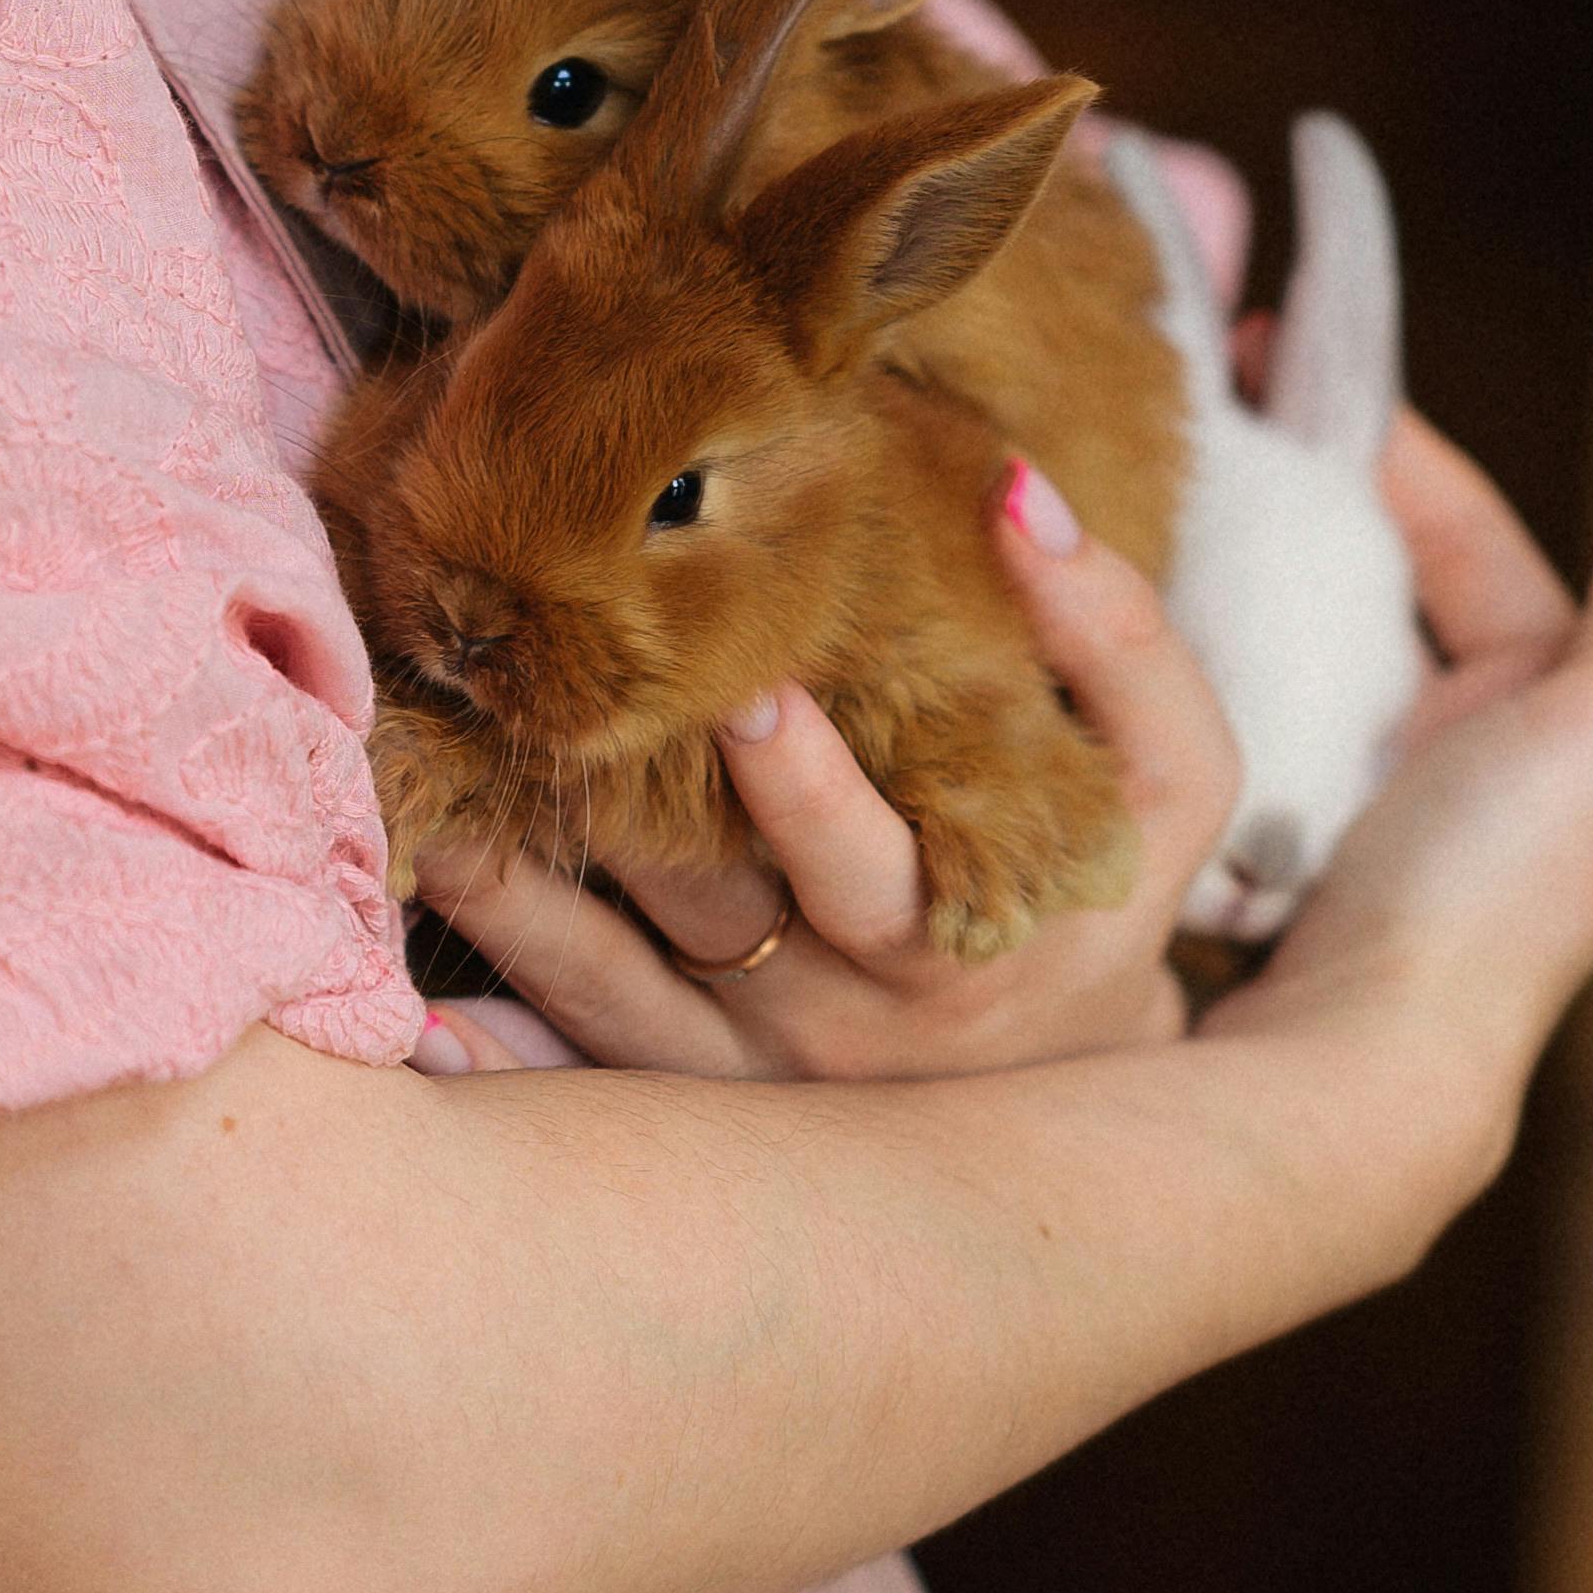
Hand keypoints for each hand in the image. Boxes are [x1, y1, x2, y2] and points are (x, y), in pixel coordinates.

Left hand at [408, 474, 1239, 1078]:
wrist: (1079, 1101)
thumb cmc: (1102, 891)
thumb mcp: (1170, 778)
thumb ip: (1119, 639)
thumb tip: (1020, 491)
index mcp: (960, 929)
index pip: (873, 864)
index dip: (805, 787)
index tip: (744, 687)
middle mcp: (846, 1019)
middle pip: (721, 910)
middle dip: (623, 814)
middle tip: (551, 708)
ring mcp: (751, 1071)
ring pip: (617, 968)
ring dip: (524, 859)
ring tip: (430, 752)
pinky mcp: (679, 1096)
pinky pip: (570, 1030)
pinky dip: (488, 964)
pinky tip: (422, 866)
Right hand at [1186, 420, 1592, 1214]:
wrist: (1363, 1074)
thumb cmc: (1501, 898)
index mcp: (1549, 720)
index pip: (1466, 540)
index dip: (1386, 446)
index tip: (1274, 359)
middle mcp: (1456, 764)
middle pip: (1366, 594)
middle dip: (1286, 506)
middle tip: (1185, 415)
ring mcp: (1351, 815)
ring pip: (1283, 657)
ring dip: (1216, 588)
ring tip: (1132, 499)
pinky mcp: (1258, 859)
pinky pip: (1216, 728)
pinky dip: (1171, 672)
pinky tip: (1108, 623)